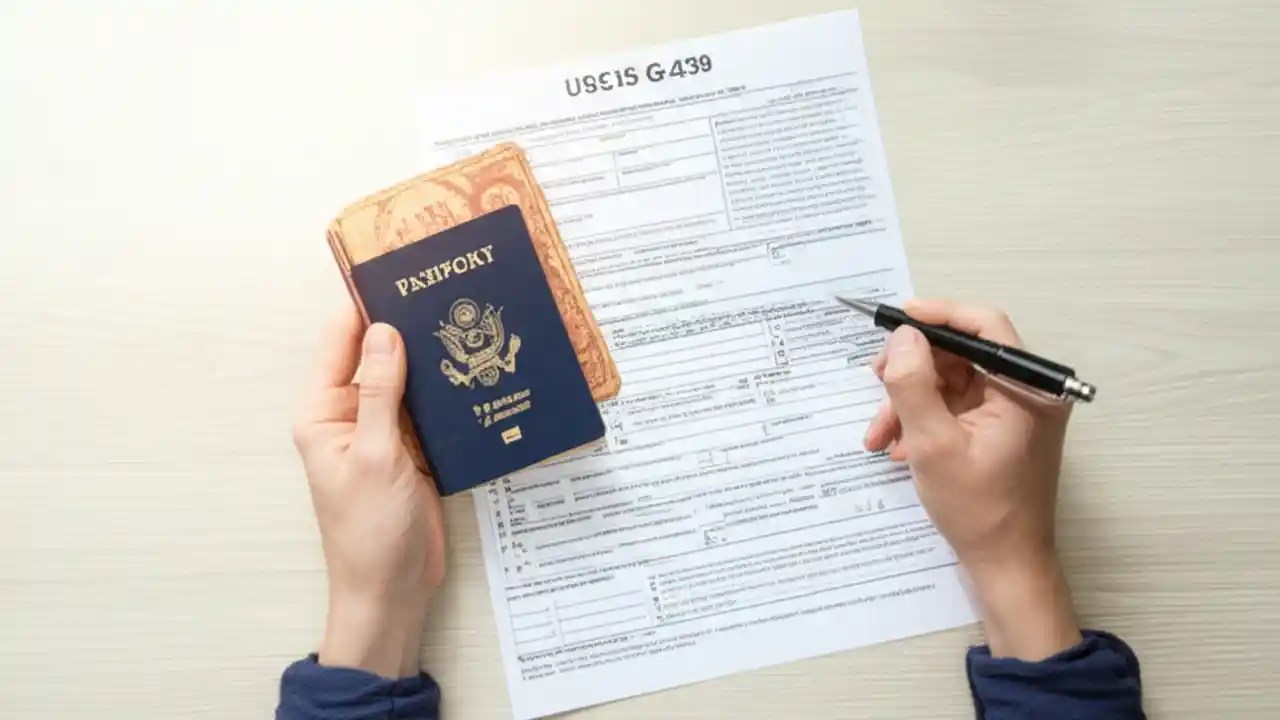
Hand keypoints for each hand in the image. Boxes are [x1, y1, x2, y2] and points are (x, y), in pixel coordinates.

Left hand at [292, 306, 445, 677]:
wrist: (392, 591)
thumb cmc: (370, 532)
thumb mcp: (376, 456)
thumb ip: (380, 392)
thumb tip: (384, 331)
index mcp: (322, 411)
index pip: (340, 341)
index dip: (366, 304)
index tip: (400, 270)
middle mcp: (348, 414)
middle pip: (377, 354)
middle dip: (408, 325)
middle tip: (450, 289)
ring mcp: (382, 432)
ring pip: (407, 379)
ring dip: (433, 358)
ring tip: (471, 319)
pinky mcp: (411, 450)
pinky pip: (427, 409)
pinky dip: (446, 392)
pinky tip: (477, 370)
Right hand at [863, 299, 1080, 659]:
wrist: (1006, 565)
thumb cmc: (977, 509)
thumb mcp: (933, 445)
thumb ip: (914, 386)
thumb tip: (902, 338)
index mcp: (1027, 390)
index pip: (985, 326)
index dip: (938, 315)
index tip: (895, 319)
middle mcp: (1028, 394)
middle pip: (962, 354)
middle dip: (912, 369)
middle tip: (874, 383)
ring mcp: (1014, 414)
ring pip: (952, 382)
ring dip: (909, 402)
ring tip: (878, 435)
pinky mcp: (1000, 432)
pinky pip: (955, 408)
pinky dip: (923, 420)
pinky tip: (899, 447)